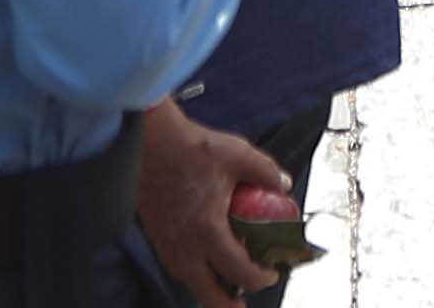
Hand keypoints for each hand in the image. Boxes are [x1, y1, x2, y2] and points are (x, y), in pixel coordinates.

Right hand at [126, 101, 281, 307]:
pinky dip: (193, 274)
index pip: (238, 271)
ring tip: (225, 286)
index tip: (271, 274)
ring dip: (209, 289)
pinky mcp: (156, 236)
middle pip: (208, 294)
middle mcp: (185, 246)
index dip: (259, 279)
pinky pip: (177, 267)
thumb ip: (265, 172)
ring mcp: (167, 244)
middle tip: (242, 303)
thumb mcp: (238, 155)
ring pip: (189, 282)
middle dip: (228, 305)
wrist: (149, 142)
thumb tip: (284, 185)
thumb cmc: (190, 148)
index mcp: (208, 230)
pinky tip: (202, 263)